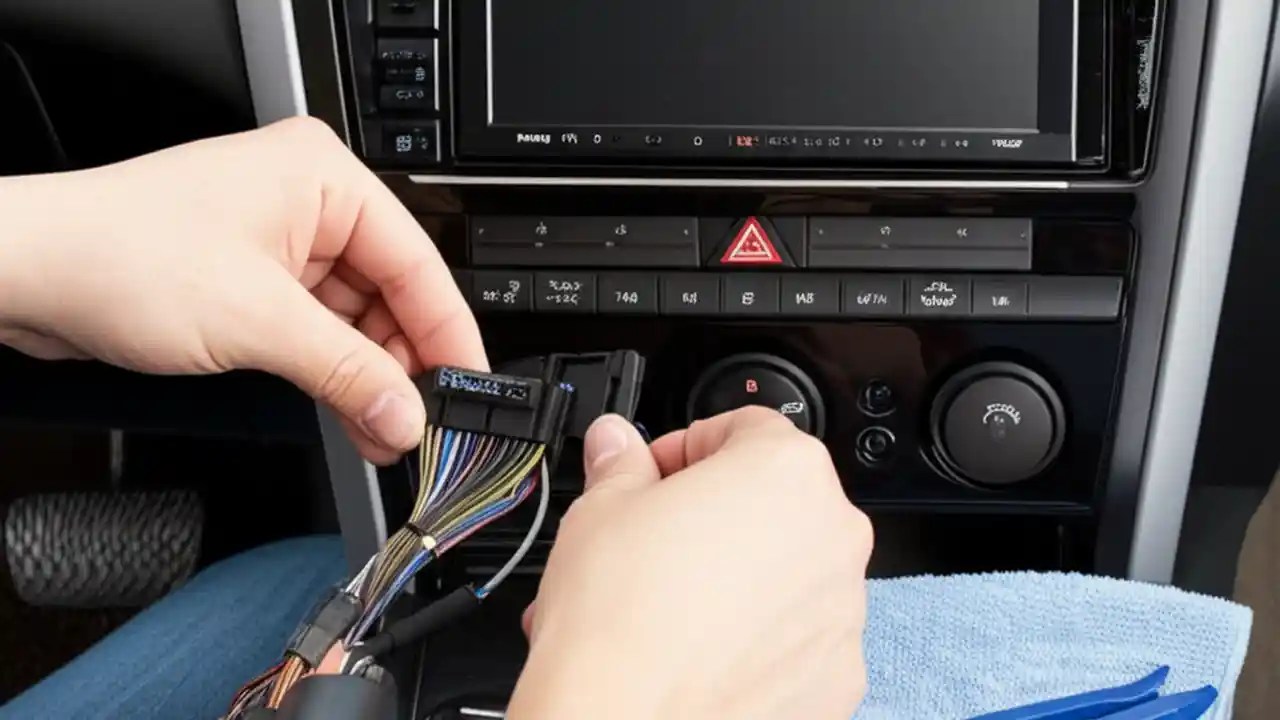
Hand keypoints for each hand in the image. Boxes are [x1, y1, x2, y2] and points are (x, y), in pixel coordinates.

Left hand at [0, 117, 484, 462]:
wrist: (26, 272)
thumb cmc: (118, 254)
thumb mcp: (258, 321)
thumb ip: (348, 373)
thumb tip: (408, 414)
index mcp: (324, 178)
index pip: (416, 262)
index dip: (448, 332)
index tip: (470, 388)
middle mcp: (308, 204)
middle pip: (391, 294)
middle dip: (404, 364)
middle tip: (421, 423)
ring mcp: (281, 243)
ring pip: (356, 320)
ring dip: (370, 377)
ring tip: (385, 430)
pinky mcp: (256, 281)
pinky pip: (318, 331)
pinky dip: (335, 373)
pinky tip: (353, 413)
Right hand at [509, 408, 872, 719]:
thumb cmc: (621, 620)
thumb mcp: (601, 510)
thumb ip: (621, 464)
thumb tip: (617, 444)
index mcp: (786, 473)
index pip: (746, 427)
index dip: (687, 446)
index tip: (655, 472)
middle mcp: (832, 536)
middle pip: (775, 500)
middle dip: (715, 512)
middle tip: (657, 537)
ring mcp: (842, 612)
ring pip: (789, 570)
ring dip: (739, 574)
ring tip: (670, 601)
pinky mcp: (837, 676)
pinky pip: (798, 636)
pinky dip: (759, 635)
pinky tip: (700, 647)